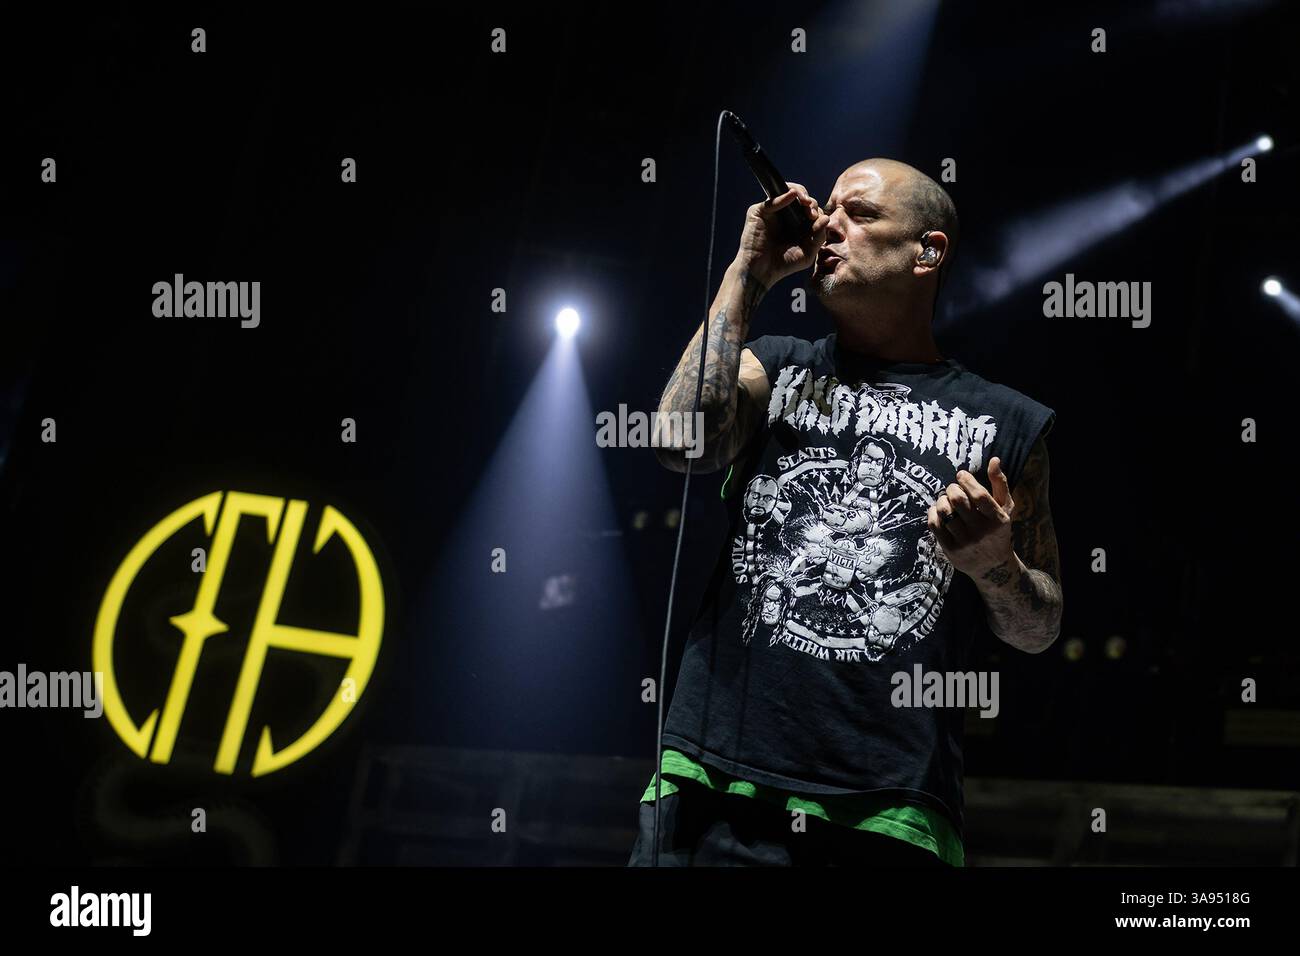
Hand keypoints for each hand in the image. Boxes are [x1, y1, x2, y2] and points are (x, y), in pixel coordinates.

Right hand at [735, 183, 829, 289]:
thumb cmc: (783, 264)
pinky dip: (783, 196)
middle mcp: (785, 215)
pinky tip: (793, 195)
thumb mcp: (808, 253)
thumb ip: (819, 236)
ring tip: (806, 203)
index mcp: (797, 224)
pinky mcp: (759, 212)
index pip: (810, 209)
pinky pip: (772, 200)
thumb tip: (825, 217)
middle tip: (812, 213)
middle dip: (810, 202)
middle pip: (801, 198)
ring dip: (800, 193)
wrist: (761, 272)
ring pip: (787, 192)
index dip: (816, 212)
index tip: (820, 221)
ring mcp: (772, 212)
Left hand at [926, 457, 1015, 579]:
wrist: (993, 566)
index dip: (967, 480)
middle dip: (952, 488)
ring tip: (946, 500)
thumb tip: (993, 460)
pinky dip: (933, 513)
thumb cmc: (998, 530)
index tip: (961, 475)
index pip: (979, 495)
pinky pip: (934, 525)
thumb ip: (1000, 483)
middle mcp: (981, 532)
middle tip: (952, 488)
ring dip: (941, 500)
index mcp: (998, 520)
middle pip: (958, 501)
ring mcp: (965, 542)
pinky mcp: (950, 550)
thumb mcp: (1006, 507)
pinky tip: (938, 510)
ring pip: (944, 512)